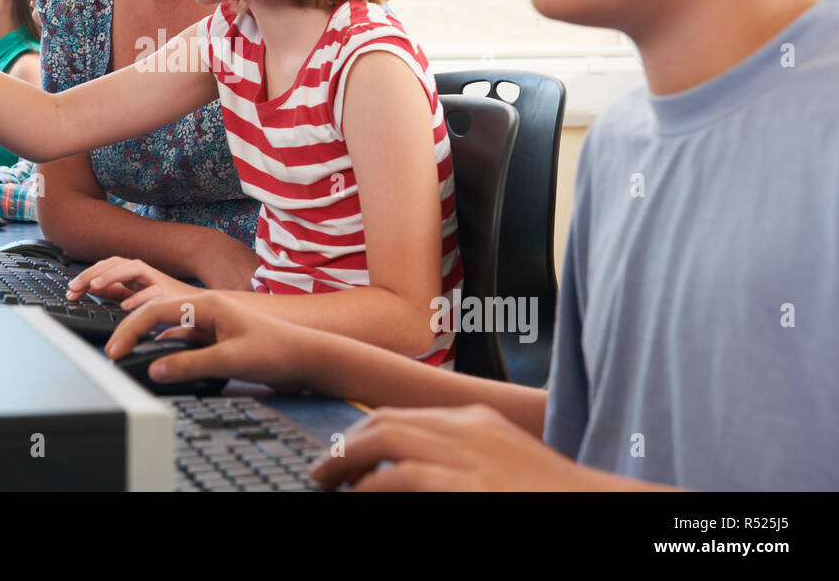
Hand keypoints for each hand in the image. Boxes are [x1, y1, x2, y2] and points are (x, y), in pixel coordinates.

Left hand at [66, 257, 195, 310]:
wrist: (199, 308)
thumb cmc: (167, 301)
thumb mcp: (134, 295)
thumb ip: (114, 290)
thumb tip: (91, 289)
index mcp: (133, 273)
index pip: (106, 267)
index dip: (86, 276)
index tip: (70, 291)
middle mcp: (143, 272)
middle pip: (115, 263)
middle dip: (92, 273)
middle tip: (74, 287)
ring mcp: (157, 279)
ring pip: (132, 269)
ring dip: (112, 276)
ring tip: (94, 286)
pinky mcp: (170, 292)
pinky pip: (153, 291)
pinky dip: (138, 297)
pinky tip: (125, 305)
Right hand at [102, 292, 316, 390]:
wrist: (305, 357)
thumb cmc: (276, 351)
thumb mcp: (230, 360)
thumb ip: (190, 365)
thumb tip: (155, 369)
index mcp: (207, 304)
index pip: (155, 311)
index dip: (130, 329)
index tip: (115, 350)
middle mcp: (205, 310)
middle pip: (156, 316)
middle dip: (131, 333)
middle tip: (112, 355)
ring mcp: (209, 325)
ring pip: (168, 331)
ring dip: (148, 343)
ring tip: (127, 360)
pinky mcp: (214, 340)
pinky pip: (182, 344)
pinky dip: (167, 354)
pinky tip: (159, 367)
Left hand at [310, 404, 590, 490]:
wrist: (598, 506)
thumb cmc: (553, 495)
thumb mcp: (505, 465)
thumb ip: (466, 462)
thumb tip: (416, 476)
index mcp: (476, 421)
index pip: (405, 416)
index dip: (366, 432)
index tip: (344, 450)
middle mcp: (466, 428)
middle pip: (387, 421)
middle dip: (348, 443)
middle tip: (324, 468)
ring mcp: (465, 454)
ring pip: (385, 439)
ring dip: (347, 460)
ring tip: (326, 480)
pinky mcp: (464, 484)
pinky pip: (402, 476)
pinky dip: (372, 485)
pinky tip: (358, 495)